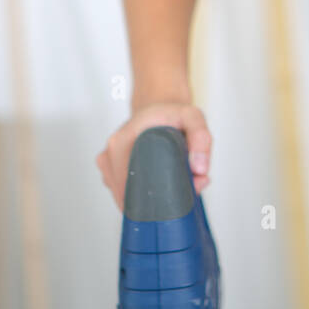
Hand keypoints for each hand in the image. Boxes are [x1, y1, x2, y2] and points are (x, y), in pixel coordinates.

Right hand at [96, 102, 212, 211]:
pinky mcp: (112, 172)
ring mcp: (108, 165)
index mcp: (120, 143)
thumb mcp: (192, 117)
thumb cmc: (170, 114)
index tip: (171, 202)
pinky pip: (125, 193)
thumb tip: (199, 170)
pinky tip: (158, 185)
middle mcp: (109, 155)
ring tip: (171, 185)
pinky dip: (143, 195)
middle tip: (179, 192)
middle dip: (153, 202)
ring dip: (148, 200)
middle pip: (128, 196)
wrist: (158, 106)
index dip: (151, 200)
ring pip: (126, 198)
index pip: (127, 187)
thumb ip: (201, 139)